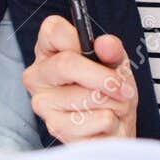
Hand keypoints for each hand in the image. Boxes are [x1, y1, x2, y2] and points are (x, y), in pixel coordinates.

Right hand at [21, 14, 136, 141]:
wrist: (114, 128)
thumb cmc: (108, 91)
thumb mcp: (116, 63)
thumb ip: (113, 50)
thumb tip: (105, 43)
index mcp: (49, 51)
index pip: (53, 30)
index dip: (78, 38)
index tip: (99, 50)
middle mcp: (38, 75)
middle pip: (67, 63)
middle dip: (105, 77)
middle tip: (122, 87)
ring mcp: (43, 103)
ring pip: (89, 96)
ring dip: (114, 103)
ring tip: (111, 106)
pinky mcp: (56, 128)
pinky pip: (97, 119)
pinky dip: (111, 121)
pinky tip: (104, 123)